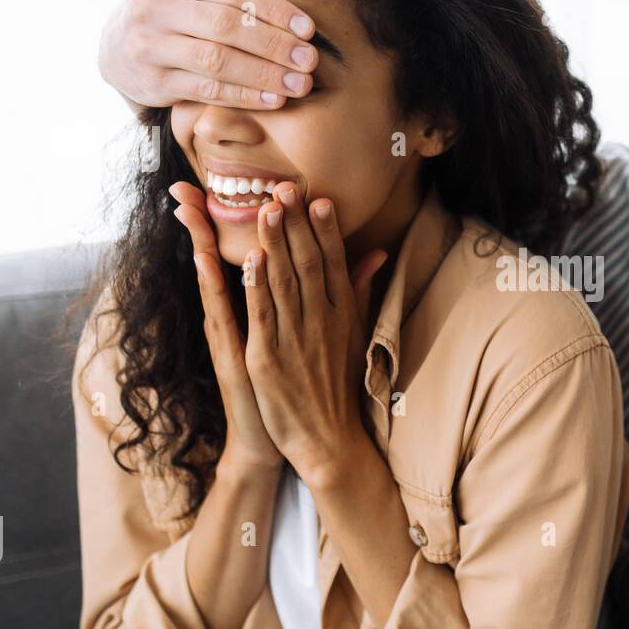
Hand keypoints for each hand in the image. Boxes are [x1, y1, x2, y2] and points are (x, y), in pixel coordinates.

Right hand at [98, 0, 318, 112]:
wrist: (113, 47)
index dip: (273, 9)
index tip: (308, 28)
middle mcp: (154, 7)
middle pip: (226, 27)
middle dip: (275, 45)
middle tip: (311, 60)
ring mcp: (151, 46)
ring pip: (217, 62)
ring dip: (264, 75)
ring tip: (300, 84)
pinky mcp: (153, 82)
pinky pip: (205, 90)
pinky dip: (242, 96)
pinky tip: (274, 100)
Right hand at [168, 182, 283, 474]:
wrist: (296, 437)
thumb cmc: (296, 385)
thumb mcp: (300, 335)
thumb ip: (307, 298)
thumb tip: (317, 265)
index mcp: (251, 312)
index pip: (232, 257)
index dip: (218, 223)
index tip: (203, 185)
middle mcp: (234, 321)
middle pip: (211, 263)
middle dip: (200, 224)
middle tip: (180, 186)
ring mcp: (231, 339)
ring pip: (213, 284)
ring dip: (205, 245)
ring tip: (193, 210)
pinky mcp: (237, 357)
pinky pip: (226, 317)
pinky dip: (219, 289)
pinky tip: (213, 263)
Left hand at [238, 183, 387, 487]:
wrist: (328, 439)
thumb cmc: (338, 385)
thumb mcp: (354, 334)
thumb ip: (359, 289)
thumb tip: (378, 253)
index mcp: (341, 313)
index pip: (333, 262)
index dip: (324, 230)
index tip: (317, 198)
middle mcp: (320, 321)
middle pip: (307, 265)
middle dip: (296, 225)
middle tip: (285, 188)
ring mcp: (294, 339)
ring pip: (283, 283)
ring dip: (274, 245)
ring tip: (266, 210)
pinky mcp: (267, 359)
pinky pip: (261, 316)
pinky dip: (255, 287)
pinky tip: (249, 260)